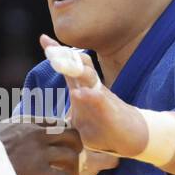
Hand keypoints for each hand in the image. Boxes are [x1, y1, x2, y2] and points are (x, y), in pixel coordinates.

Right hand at [0, 116, 83, 174]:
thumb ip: (9, 131)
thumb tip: (10, 134)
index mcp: (26, 122)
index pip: (58, 123)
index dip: (66, 138)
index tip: (65, 150)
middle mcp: (35, 133)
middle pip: (72, 136)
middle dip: (76, 151)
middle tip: (72, 166)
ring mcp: (37, 152)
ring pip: (71, 158)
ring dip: (74, 173)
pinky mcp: (38, 172)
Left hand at [41, 33, 147, 157]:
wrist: (130, 135)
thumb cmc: (103, 126)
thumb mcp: (79, 121)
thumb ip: (65, 117)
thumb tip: (47, 123)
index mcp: (82, 88)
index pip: (68, 66)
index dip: (57, 52)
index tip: (44, 39)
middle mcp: (91, 87)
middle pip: (78, 65)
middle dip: (64, 55)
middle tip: (50, 49)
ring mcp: (102, 96)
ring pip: (89, 77)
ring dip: (75, 69)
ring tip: (59, 64)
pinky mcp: (110, 110)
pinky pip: (100, 99)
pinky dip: (89, 95)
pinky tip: (78, 93)